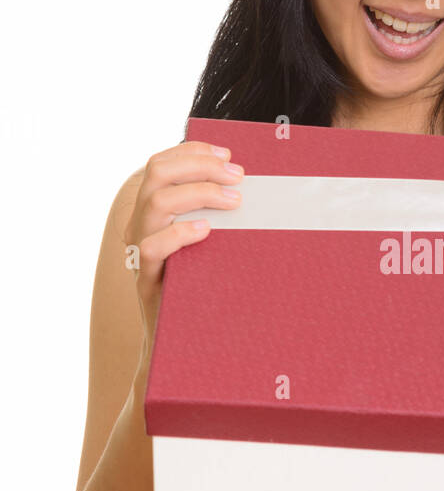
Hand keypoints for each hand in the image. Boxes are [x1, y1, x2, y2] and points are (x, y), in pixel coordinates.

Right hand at [124, 140, 244, 358]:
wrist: (182, 338)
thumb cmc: (204, 283)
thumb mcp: (212, 242)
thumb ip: (220, 215)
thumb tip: (255, 188)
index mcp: (153, 209)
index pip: (162, 163)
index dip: (193, 151)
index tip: (229, 153)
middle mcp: (141, 224)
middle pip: (157, 173)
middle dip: (201, 165)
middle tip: (239, 176)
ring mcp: (140, 250)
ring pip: (155, 202)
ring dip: (199, 193)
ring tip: (234, 202)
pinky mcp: (147, 279)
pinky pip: (152, 248)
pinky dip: (180, 233)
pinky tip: (206, 231)